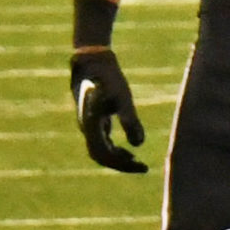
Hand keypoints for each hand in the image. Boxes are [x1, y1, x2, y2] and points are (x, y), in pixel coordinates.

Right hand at [70, 48, 146, 172]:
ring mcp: (87, 124)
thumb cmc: (109, 78)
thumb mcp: (123, 99)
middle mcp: (85, 127)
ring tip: (138, 163)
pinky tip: (130, 150)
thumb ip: (130, 121)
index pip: (103, 154)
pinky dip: (114, 149)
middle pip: (100, 156)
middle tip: (143, 168)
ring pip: (100, 150)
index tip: (141, 166)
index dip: (121, 164)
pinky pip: (101, 142)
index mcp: (90, 124)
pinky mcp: (92, 119)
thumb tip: (139, 145)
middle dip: (121, 165)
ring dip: (118, 158)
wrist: (92, 61)